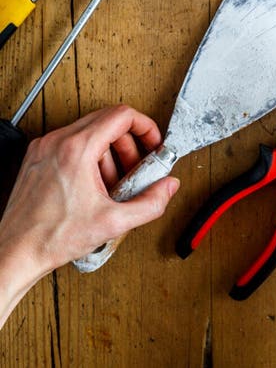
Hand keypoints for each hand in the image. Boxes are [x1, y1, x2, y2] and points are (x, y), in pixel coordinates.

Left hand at [0, 105, 178, 325]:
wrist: (16, 252)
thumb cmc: (52, 237)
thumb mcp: (113, 223)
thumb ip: (150, 203)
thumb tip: (167, 188)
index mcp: (77, 149)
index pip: (122, 115)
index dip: (145, 127)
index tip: (152, 143)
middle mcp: (59, 141)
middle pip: (108, 120)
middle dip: (129, 143)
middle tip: (135, 167)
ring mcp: (45, 147)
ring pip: (90, 130)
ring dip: (110, 152)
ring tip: (112, 182)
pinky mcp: (37, 156)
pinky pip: (72, 142)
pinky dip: (89, 157)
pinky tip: (92, 185)